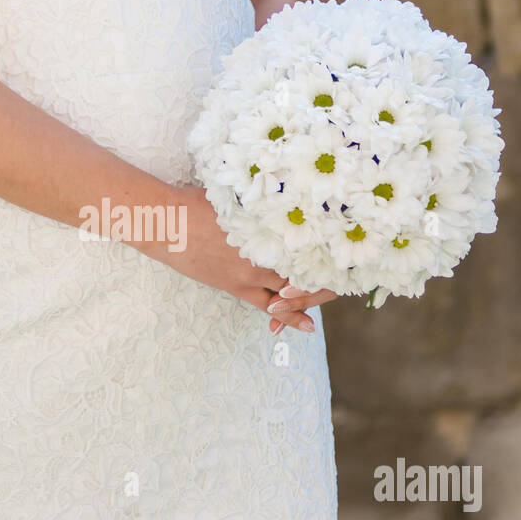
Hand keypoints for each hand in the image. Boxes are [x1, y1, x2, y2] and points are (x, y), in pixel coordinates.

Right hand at [149, 186, 335, 334]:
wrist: (168, 223)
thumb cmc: (199, 201)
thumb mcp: (238, 197)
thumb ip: (264, 203)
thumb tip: (290, 193)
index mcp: (270, 225)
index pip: (313, 241)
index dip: (334, 245)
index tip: (352, 246)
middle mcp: (266, 249)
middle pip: (309, 267)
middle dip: (330, 272)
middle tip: (351, 274)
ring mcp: (252, 271)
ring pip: (293, 289)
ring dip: (311, 295)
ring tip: (331, 296)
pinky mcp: (237, 286)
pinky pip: (269, 305)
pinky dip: (289, 315)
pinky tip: (308, 326)